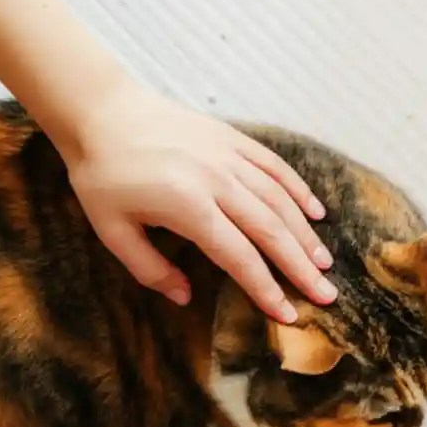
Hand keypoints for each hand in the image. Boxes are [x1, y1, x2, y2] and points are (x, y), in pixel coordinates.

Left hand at [66, 89, 336, 322]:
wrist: (101, 112)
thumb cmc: (102, 175)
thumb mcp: (112, 230)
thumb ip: (150, 268)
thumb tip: (185, 298)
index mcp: (188, 207)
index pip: (239, 256)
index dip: (266, 288)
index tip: (287, 314)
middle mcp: (217, 180)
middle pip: (271, 230)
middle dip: (301, 266)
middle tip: (326, 295)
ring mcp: (228, 155)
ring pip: (279, 199)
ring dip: (305, 233)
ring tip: (324, 263)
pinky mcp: (231, 138)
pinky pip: (274, 165)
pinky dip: (298, 188)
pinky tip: (315, 211)